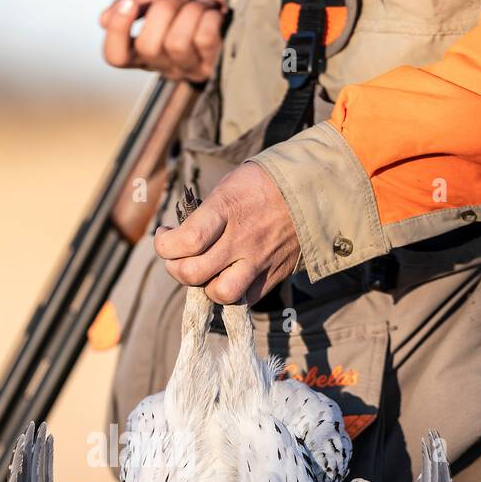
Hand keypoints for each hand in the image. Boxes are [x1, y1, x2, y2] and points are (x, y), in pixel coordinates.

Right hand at [99, 0, 225, 80]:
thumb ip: (136, 1)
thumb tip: (102, 20)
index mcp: (142, 48)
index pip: (116, 56)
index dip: (117, 31)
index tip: (129, 4)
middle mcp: (161, 64)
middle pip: (148, 47)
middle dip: (164, 10)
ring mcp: (187, 68)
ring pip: (177, 44)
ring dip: (190, 11)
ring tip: (200, 3)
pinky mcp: (211, 67)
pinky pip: (203, 39)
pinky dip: (209, 17)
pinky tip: (215, 14)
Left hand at [154, 163, 301, 304]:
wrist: (316, 189)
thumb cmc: (265, 183)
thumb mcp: (231, 184)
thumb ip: (206, 213)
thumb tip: (184, 236)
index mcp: (228, 209)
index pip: (185, 241)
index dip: (165, 245)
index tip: (164, 236)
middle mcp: (242, 239)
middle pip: (194, 273)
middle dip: (176, 268)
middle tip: (177, 257)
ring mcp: (260, 260)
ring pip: (221, 294)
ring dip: (205, 287)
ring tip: (205, 272)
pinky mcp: (275, 275)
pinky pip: (246, 299)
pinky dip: (232, 293)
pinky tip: (228, 276)